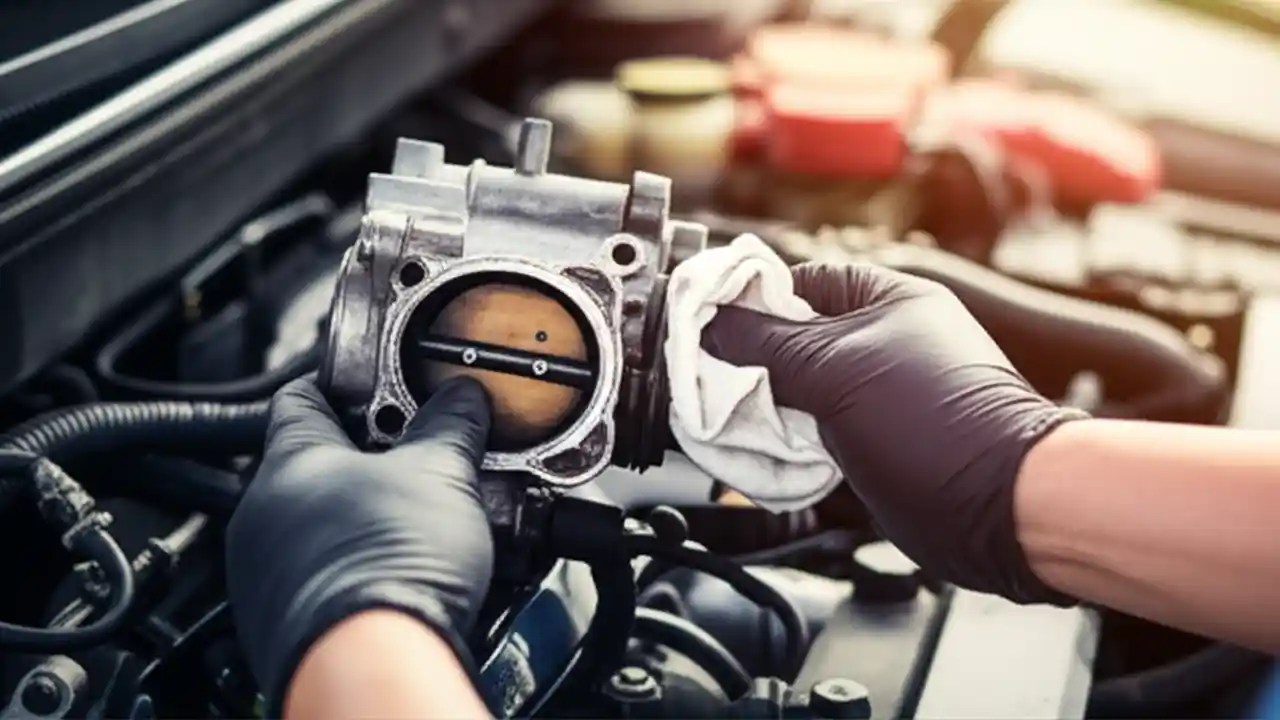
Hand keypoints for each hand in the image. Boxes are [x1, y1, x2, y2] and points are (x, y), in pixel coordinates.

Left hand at [226, 376, 492, 711]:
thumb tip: (461, 398)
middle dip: (370, 457)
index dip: (344, 383)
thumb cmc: (386, 568)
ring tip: (421, 519)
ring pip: (320, 523)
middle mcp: (261, 514)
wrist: (371, 663)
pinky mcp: (284, 619)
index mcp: (289, 461)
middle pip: (316, 463)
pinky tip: (402, 569)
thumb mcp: (440, 473)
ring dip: (365, 515)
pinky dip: (359, 564)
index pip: (301, 395)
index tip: (378, 382)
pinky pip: (323, 573)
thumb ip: (449, 425)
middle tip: (421, 457)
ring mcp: (268, 571)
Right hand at [704, 262, 1085, 603]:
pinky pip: (814, 434)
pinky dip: (786, 444)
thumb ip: (766, 343)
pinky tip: (763, 456)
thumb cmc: (933, 422)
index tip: (707, 329)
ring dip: (765, 410)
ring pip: (799, 393)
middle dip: (751, 364)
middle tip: (712, 383)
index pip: (798, 284)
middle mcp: (881, 342)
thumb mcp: (834, 368)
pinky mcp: (872, 443)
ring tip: (732, 423)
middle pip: (792, 342)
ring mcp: (878, 395)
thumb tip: (712, 323)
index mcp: (884, 300)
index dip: (751, 304)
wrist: (998, 508)